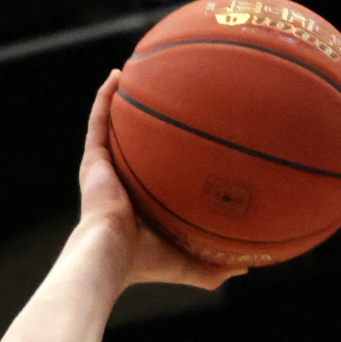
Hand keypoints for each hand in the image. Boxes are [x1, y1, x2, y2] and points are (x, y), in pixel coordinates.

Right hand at [78, 72, 247, 290]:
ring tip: (137, 73)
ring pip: (113, 128)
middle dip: (147, 125)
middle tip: (169, 98)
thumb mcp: (190, 265)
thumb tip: (247, 268)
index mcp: (141, 205)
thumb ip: (216, 267)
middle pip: (136, 146)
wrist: (111, 254)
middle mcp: (122, 184)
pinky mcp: (93, 161)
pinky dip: (104, 98)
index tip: (192, 138)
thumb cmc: (146, 263)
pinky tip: (117, 75)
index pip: (156, 176)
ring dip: (121, 101)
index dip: (170, 159)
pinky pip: (98, 121)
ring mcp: (105, 170)